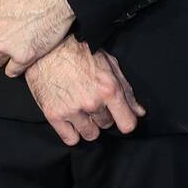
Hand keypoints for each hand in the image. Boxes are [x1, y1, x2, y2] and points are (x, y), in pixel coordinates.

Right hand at [24, 34, 146, 145]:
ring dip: (88, 125)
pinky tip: (71, 119)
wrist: (48, 47)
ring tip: (81, 108)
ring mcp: (72, 110)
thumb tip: (138, 112)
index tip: (122, 117)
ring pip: (90, 134)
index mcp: (109, 89)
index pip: (127, 124)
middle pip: (107, 125)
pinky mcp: (54, 115)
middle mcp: (92, 102)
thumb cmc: (81, 52)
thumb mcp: (110, 64)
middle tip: (94, 100)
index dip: (126, 121)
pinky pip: (70, 139)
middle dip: (103, 115)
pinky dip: (72, 132)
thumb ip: (126, 91)